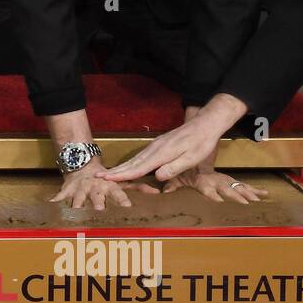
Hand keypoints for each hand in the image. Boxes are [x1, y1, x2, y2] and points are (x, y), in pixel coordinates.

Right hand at [50, 157, 158, 209]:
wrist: (83, 166)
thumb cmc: (106, 179)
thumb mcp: (122, 181)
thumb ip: (139, 188)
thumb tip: (158, 193)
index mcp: (110, 187)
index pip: (118, 193)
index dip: (123, 200)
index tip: (128, 208)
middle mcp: (95, 189)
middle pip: (97, 198)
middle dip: (98, 205)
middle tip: (100, 213)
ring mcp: (79, 190)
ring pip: (77, 199)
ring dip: (76, 207)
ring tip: (75, 215)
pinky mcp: (66, 191)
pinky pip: (59, 197)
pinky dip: (53, 203)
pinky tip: (49, 208)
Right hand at [98, 112, 230, 184]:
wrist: (204, 124)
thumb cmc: (201, 143)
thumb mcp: (192, 158)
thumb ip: (174, 167)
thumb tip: (157, 176)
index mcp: (162, 153)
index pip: (139, 167)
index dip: (123, 174)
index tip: (107, 178)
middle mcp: (155, 148)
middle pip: (132, 162)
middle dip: (115, 170)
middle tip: (98, 176)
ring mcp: (155, 145)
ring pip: (134, 159)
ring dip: (120, 167)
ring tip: (107, 173)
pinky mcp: (158, 145)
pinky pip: (140, 156)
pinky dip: (130, 163)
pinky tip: (127, 167)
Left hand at [158, 168, 267, 203]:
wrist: (199, 156)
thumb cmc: (188, 171)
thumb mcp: (179, 177)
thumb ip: (173, 184)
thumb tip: (164, 192)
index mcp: (203, 180)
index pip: (207, 188)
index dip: (212, 194)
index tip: (218, 200)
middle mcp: (216, 181)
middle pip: (226, 189)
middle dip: (236, 195)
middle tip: (246, 202)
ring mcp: (224, 181)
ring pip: (237, 187)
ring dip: (248, 193)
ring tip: (258, 199)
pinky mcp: (230, 182)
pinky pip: (243, 186)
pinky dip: (254, 189)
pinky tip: (265, 193)